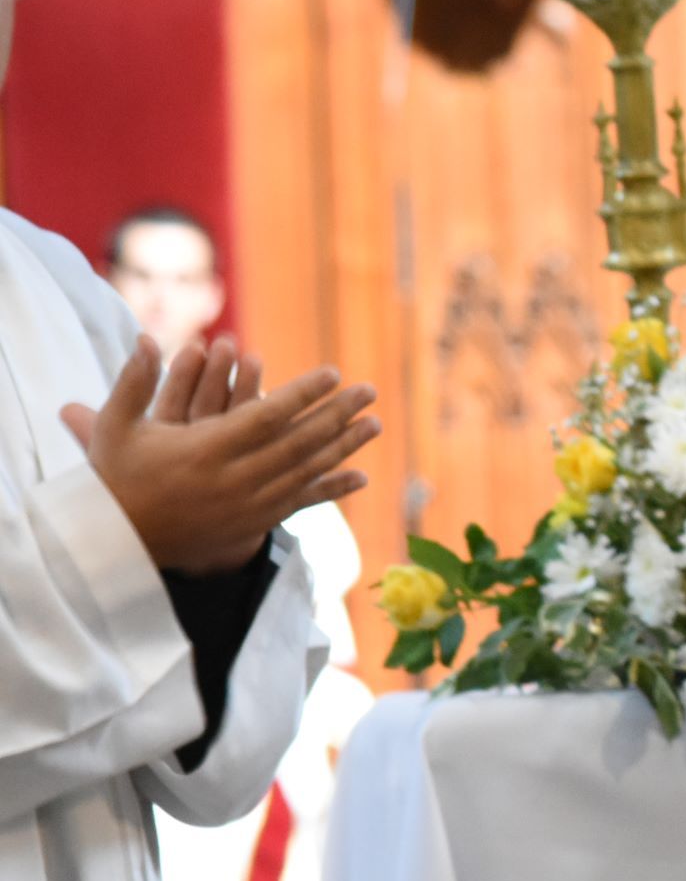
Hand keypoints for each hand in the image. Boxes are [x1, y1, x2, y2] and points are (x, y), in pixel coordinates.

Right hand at [66, 335, 379, 574]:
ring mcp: (249, 505)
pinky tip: (361, 477)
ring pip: (307, 472)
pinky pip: (302, 504)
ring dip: (344, 446)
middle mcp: (234, 479)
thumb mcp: (116, 427)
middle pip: (299, 442)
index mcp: (204, 450)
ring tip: (374, 423)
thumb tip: (146, 338)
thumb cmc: (117, 476)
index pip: (266, 417)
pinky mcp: (254, 524)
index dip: (303, 394)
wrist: (119, 542)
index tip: (332, 373)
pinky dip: (333, 490)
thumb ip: (134, 382)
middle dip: (337, 414)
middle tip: (369, 390)